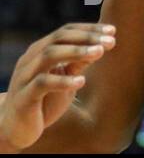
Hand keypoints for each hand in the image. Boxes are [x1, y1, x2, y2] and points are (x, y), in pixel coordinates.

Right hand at [0, 23, 115, 151]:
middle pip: (59, 39)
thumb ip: (78, 62)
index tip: (113, 31)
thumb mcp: (65, 77)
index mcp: (40, 51)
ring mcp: (25, 76)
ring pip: (48, 55)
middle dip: (87, 38)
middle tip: (111, 41)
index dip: (89, 29)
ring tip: (100, 53)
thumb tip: (102, 45)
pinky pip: (42, 83)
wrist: (16, 128)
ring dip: (77, 52)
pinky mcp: (23, 97)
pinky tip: (81, 81)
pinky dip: (63, 81)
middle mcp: (31, 59)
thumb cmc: (45, 99)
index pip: (66, 31)